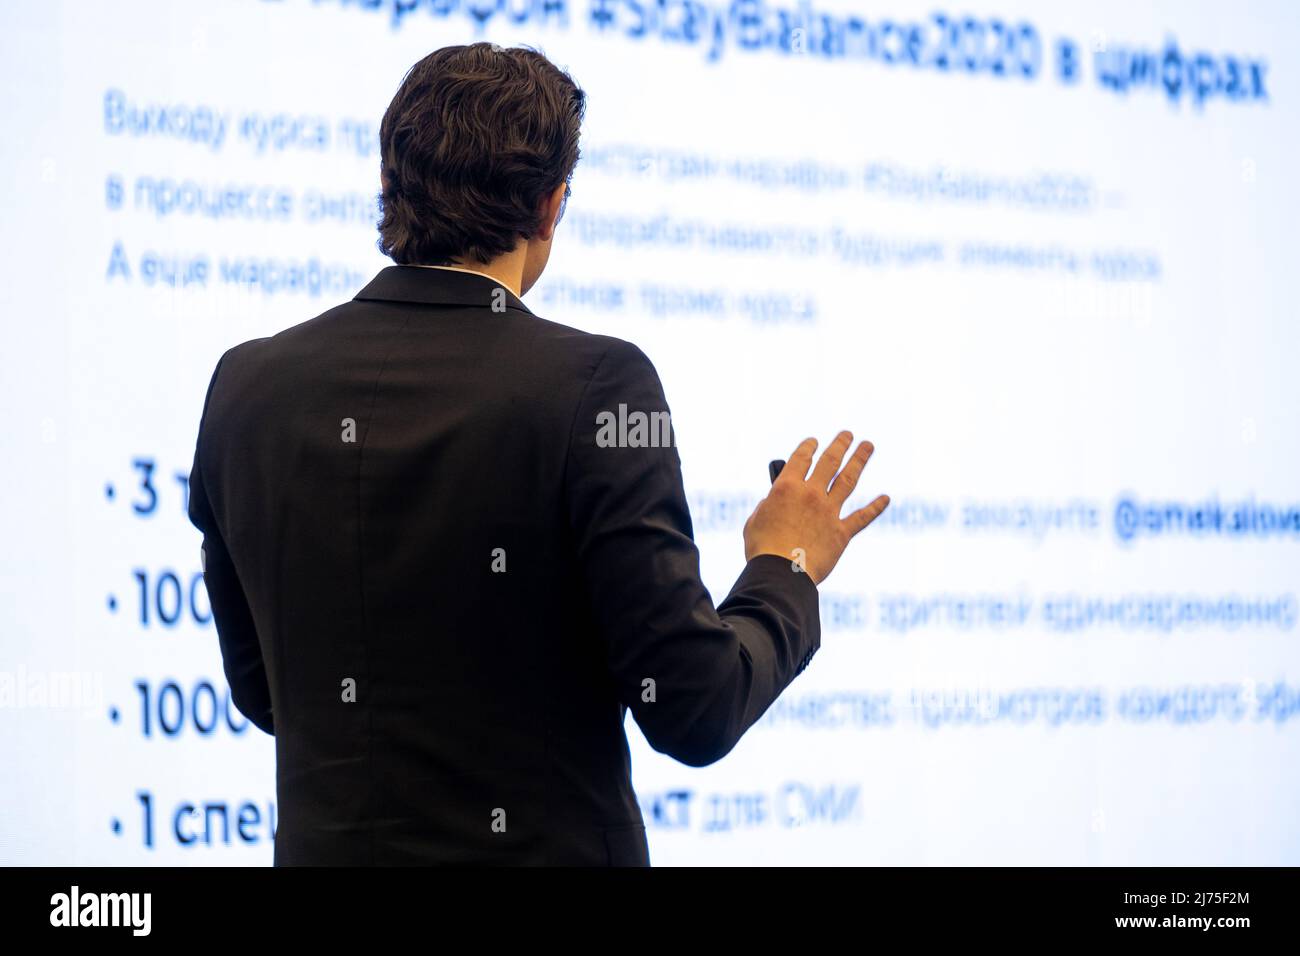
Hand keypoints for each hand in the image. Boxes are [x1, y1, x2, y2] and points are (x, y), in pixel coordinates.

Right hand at [742, 431, 889, 585]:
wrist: (781, 574)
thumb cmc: (762, 549)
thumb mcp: (755, 521)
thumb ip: (766, 507)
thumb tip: (774, 503)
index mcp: (786, 488)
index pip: (801, 458)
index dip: (808, 447)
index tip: (814, 441)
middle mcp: (811, 494)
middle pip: (829, 462)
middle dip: (840, 444)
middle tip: (848, 434)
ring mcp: (829, 512)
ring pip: (848, 480)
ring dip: (859, 460)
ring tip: (868, 446)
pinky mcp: (841, 533)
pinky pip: (862, 517)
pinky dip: (875, 507)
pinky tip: (886, 498)